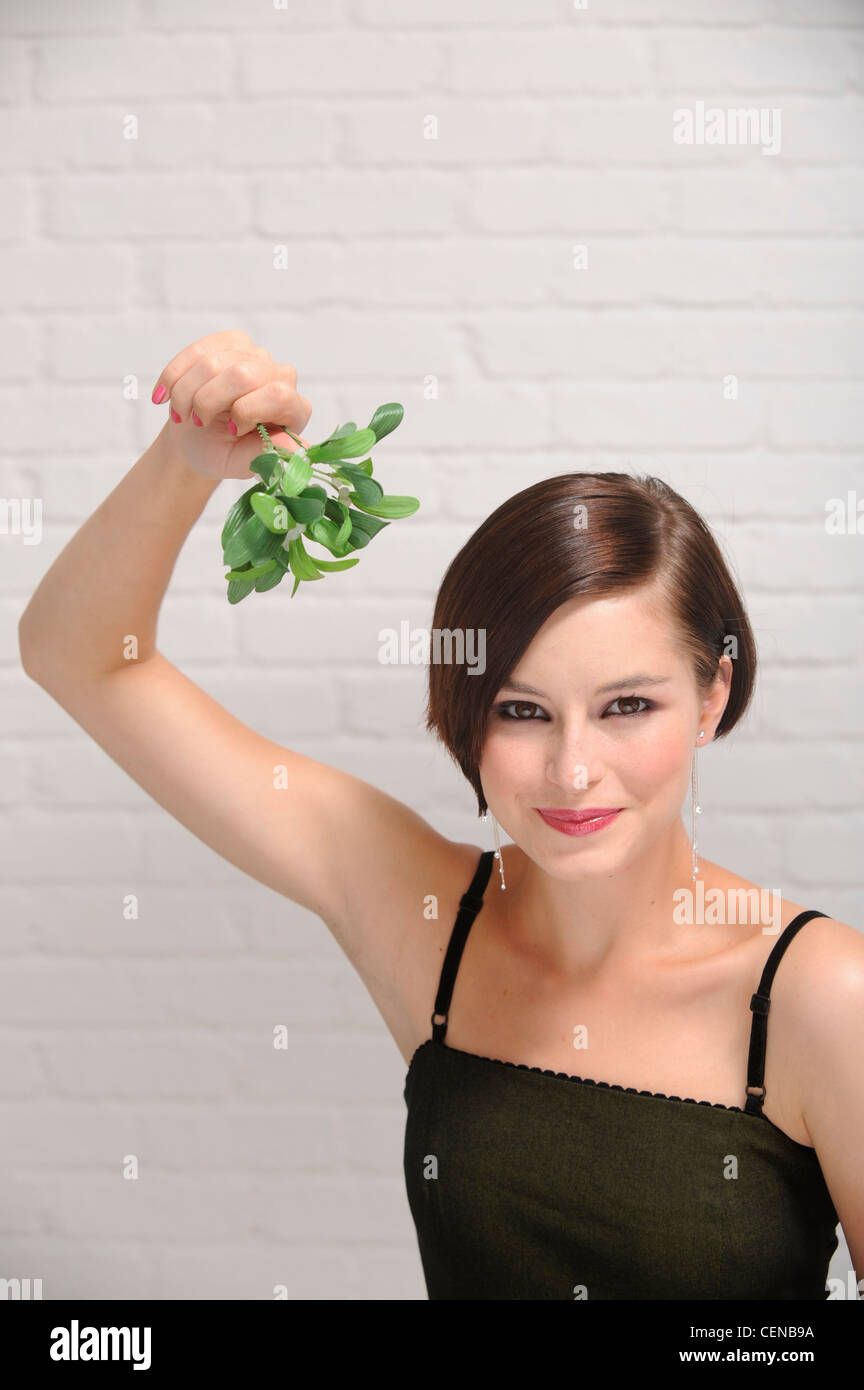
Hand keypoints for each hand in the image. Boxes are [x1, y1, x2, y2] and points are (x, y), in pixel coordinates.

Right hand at [151, 330, 311, 480]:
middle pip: (243, 375)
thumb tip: (298, 449)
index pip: (278, 395)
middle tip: (198, 422)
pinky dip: (174, 376)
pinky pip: (197, 350)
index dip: (246, 411)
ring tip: (183, 413)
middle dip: (208, 402)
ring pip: (213, 362)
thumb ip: (266, 456)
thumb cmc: (222, 453)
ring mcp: (257, 355)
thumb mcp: (240, 464)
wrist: (197, 439)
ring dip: (186, 393)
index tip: (230, 431)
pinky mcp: (232, 342)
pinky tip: (167, 396)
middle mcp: (281, 376)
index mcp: (294, 410)